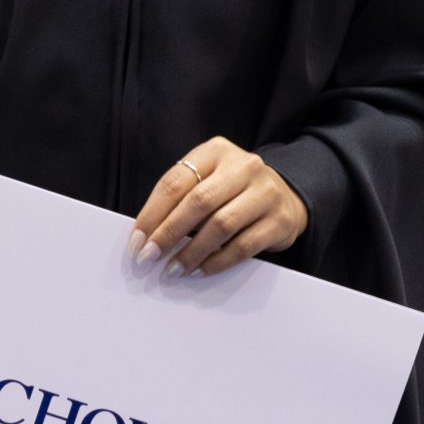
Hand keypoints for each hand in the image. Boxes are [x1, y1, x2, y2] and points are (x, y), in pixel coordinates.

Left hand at [129, 137, 305, 278]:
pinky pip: (243, 246)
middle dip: (168, 233)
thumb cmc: (234, 193)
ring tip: (172, 270)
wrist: (287, 198)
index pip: (176, 182)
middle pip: (198, 201)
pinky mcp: (279, 220)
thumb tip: (146, 237)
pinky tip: (199, 271)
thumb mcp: (208, 181)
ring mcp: (265, 192)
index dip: (151, 213)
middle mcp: (243, 167)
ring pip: (221, 225)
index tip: (136, 241)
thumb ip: (181, 199)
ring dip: (191, 252)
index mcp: (216, 152)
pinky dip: (217, 262)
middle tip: (149, 258)